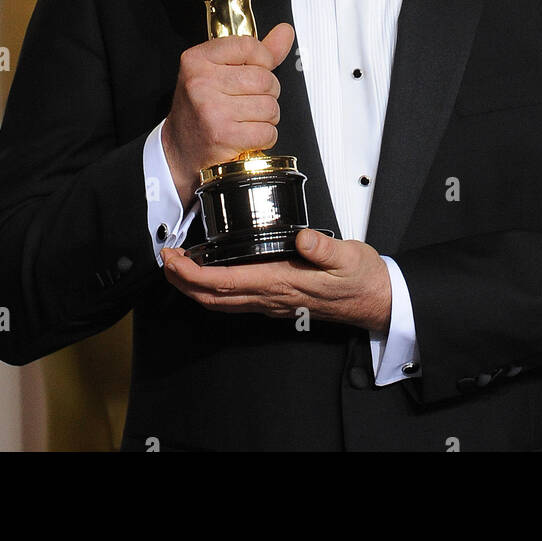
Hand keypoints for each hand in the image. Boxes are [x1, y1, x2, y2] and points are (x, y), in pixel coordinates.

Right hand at [161, 22, 294, 207]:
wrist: (179, 150)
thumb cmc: (200, 109)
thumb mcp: (218, 72)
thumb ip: (255, 52)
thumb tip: (285, 32)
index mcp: (198, 60)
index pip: (249, 46)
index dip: (263, 60)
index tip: (257, 69)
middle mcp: (201, 82)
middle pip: (265, 79)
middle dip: (267, 94)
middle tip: (248, 101)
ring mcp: (212, 109)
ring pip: (270, 106)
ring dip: (266, 117)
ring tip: (246, 119)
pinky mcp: (223, 135)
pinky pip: (267, 131)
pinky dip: (264, 136)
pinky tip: (247, 134)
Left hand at [161, 228, 392, 334]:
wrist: (375, 301)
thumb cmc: (362, 279)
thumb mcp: (349, 257)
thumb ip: (325, 248)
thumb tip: (303, 237)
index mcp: (282, 282)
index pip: (224, 283)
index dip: (191, 274)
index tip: (174, 258)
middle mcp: (271, 297)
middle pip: (213, 297)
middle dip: (182, 281)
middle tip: (165, 258)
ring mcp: (272, 303)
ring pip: (221, 302)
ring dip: (194, 287)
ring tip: (179, 265)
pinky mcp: (277, 300)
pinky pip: (235, 300)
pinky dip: (213, 289)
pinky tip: (210, 275)